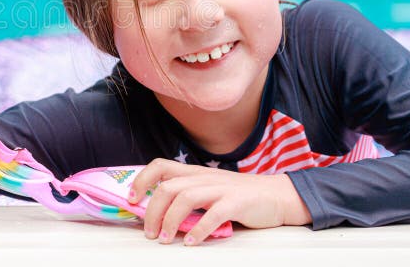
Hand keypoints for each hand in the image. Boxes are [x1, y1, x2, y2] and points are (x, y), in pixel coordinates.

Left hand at [128, 159, 310, 245]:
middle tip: (149, 232)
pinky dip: (199, 230)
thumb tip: (159, 213)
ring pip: (185, 198)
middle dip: (152, 210)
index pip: (160, 166)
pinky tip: (192, 243)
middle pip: (168, 187)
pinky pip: (213, 215)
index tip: (132, 199)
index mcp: (195, 173)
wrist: (278, 195)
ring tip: (165, 239)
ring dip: (170, 221)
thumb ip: (188, 195)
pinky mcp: (237, 202)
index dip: (142, 180)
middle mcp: (204, 177)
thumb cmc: (240, 196)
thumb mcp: (210, 189)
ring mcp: (220, 188)